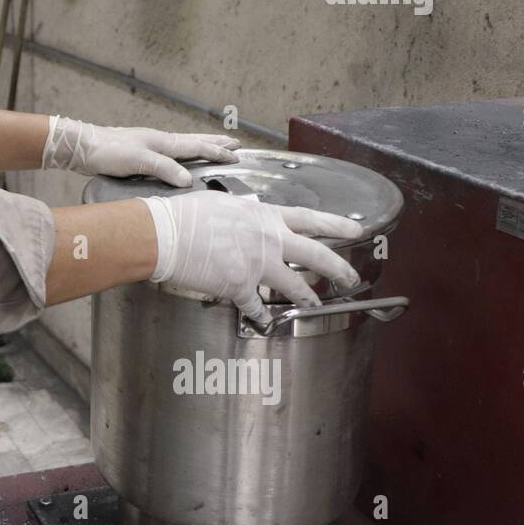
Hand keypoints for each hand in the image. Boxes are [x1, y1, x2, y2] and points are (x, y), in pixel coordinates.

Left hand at [42, 115, 239, 185]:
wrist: (84, 146)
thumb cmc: (109, 151)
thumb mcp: (138, 160)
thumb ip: (164, 168)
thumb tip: (188, 179)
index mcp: (162, 141)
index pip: (196, 146)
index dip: (216, 152)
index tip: (237, 154)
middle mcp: (159, 140)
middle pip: (194, 140)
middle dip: (215, 143)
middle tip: (235, 143)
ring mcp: (150, 144)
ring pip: (183, 144)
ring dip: (202, 144)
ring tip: (215, 145)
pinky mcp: (141, 151)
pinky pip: (171, 151)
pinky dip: (184, 151)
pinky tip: (180, 157)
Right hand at [139, 191, 363, 324]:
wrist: (167, 234)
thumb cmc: (188, 215)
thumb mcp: (225, 204)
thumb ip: (246, 214)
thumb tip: (250, 218)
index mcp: (265, 217)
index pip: (310, 219)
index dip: (336, 224)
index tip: (355, 228)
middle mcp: (268, 240)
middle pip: (316, 255)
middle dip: (338, 268)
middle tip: (350, 278)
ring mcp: (257, 265)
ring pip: (294, 285)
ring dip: (307, 296)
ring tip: (316, 303)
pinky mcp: (240, 287)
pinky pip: (257, 306)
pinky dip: (261, 315)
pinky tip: (265, 320)